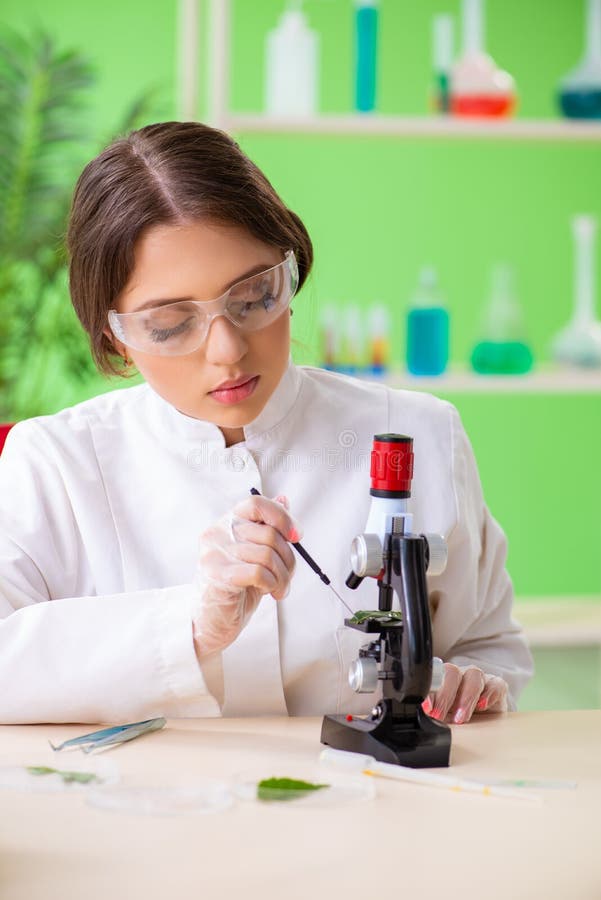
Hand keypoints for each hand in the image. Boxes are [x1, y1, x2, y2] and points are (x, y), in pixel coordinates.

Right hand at [192, 493, 300, 657]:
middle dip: (288, 559)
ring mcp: (214, 552)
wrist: (213, 621)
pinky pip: (258, 573)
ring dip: (282, 577)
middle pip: (269, 534)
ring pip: (266, 555)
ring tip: (279, 589)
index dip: (281, 517)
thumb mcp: (257, 554)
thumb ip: (268, 528)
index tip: (296, 536)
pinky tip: (268, 592)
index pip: (256, 504)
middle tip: (287, 577)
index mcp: (228, 522)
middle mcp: (218, 532)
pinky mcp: (215, 574)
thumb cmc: (237, 587)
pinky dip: (271, 584)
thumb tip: (283, 500)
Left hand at [422, 663, 508, 724]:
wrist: (484, 728)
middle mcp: (460, 676)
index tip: (427, 707)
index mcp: (441, 680)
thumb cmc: (457, 720)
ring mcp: (479, 679)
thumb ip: (432, 716)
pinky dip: (490, 693)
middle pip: (452, 673)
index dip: (429, 691)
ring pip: (473, 676)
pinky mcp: (497, 687)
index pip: (433, 677)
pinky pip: (496, 684)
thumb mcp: (442, 720)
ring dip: (466, 697)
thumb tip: (421, 721)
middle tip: (439, 715)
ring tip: (460, 718)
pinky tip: (483, 706)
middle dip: (445, 695)